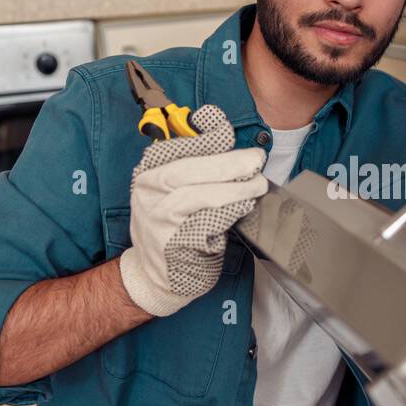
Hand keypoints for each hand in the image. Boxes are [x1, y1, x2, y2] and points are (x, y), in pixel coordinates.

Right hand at [118, 104, 266, 316]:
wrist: (156, 275)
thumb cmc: (174, 227)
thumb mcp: (176, 191)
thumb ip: (198, 165)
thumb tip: (226, 133)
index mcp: (148, 174)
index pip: (174, 147)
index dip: (203, 137)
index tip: (227, 130)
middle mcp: (148, 194)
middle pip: (186, 170)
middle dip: (226, 162)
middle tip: (256, 160)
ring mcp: (158, 221)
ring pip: (196, 197)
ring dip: (233, 188)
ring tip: (257, 184)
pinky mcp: (173, 245)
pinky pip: (205, 225)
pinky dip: (229, 213)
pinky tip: (245, 206)